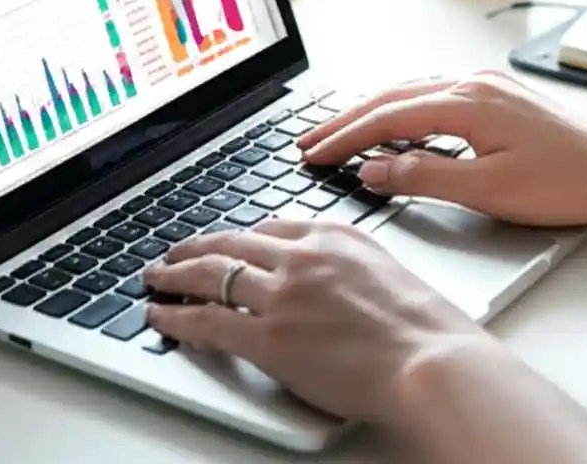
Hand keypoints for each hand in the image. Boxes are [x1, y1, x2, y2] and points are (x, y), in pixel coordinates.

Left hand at [142, 220, 492, 422]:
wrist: (431, 360)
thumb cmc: (425, 329)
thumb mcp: (387, 272)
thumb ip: (348, 265)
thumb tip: (327, 276)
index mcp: (333, 235)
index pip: (269, 227)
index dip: (237, 238)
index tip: (224, 244)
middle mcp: (301, 256)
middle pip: (230, 244)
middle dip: (194, 248)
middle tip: (173, 254)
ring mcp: (281, 295)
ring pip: (209, 275)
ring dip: (174, 276)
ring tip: (155, 279)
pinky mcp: (268, 337)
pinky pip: (207, 321)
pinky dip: (175, 318)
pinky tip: (160, 317)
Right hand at [300, 72, 586, 225]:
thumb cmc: (567, 184)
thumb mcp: (488, 191)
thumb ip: (424, 176)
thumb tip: (374, 170)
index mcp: (467, 102)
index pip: (386, 118)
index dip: (344, 138)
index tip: (313, 155)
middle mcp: (473, 83)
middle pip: (391, 97)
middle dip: (345, 121)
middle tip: (308, 142)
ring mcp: (487, 85)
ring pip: (410, 93)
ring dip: (370, 113)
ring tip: (337, 133)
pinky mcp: (498, 95)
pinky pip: (433, 95)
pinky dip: (401, 110)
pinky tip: (391, 124)